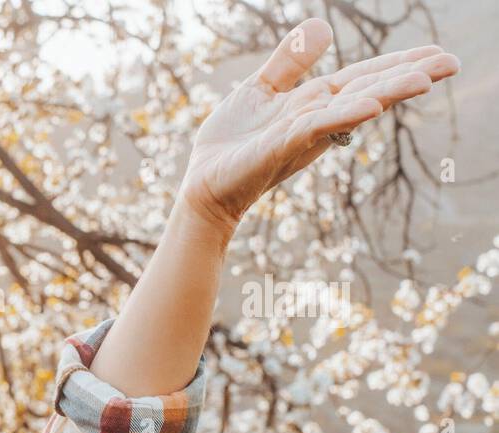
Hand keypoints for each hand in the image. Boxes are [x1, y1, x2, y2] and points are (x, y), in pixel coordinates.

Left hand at [177, 17, 459, 235]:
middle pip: (368, 90)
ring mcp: (299, 134)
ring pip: (350, 108)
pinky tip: (370, 107)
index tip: (439, 54)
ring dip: (387, 93)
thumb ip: (290, 61)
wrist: (203, 184)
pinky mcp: (278, 147)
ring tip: (425, 79)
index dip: (399, 64)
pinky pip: (315, 128)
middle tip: (452, 63)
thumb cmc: (232, 142)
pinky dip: (342, 116)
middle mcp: (315, 118)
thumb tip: (323, 25)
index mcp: (314, 102)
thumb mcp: (261, 89)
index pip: (363, 77)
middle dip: (407, 76)